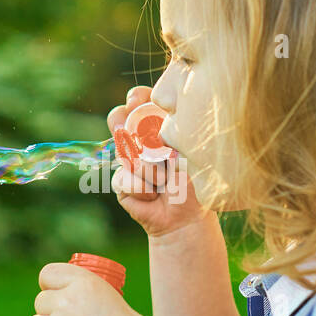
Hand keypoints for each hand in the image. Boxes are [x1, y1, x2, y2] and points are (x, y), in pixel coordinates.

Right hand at [107, 86, 207, 238]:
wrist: (189, 217)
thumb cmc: (196, 180)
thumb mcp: (187, 149)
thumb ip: (169, 130)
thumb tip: (152, 116)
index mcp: (159, 125)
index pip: (141, 100)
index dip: (136, 98)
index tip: (137, 101)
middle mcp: (140, 139)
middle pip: (119, 118)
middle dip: (122, 121)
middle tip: (130, 131)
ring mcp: (128, 160)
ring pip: (123, 151)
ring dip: (146, 168)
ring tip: (164, 180)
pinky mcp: (121, 182)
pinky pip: (122, 177)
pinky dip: (141, 188)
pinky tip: (153, 196)